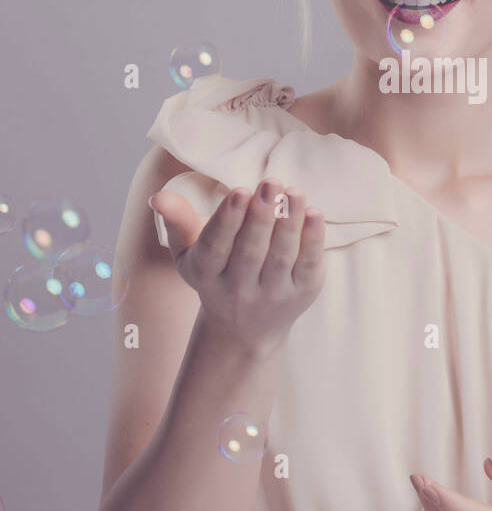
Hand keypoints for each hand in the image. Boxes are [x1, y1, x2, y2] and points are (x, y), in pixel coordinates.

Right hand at [150, 178, 325, 353]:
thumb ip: (176, 221)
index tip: (240, 190)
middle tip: (271, 183)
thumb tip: (158, 196)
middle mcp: (238, 290)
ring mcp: (271, 295)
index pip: (216, 247)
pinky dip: (313, 240)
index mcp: (205, 275)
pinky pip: (308, 267)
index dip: (228, 219)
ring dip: (289, 223)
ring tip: (294, 192)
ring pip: (281, 257)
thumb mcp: (188, 252)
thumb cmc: (214, 273)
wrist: (244, 328)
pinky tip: (314, 213)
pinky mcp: (301, 295)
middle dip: (261, 216)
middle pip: (250, 252)